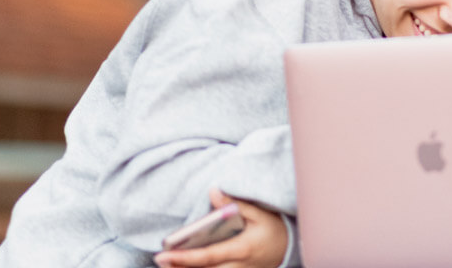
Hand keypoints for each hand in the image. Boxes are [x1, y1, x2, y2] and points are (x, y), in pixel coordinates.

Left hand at [155, 189, 288, 267]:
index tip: (164, 253)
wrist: (292, 247)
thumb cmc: (274, 228)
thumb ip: (236, 203)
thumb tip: (214, 192)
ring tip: (167, 262)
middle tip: (159, 260)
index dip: (184, 257)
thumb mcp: (260, 212)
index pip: (208, 256)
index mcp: (242, 250)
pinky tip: (183, 265)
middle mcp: (238, 267)